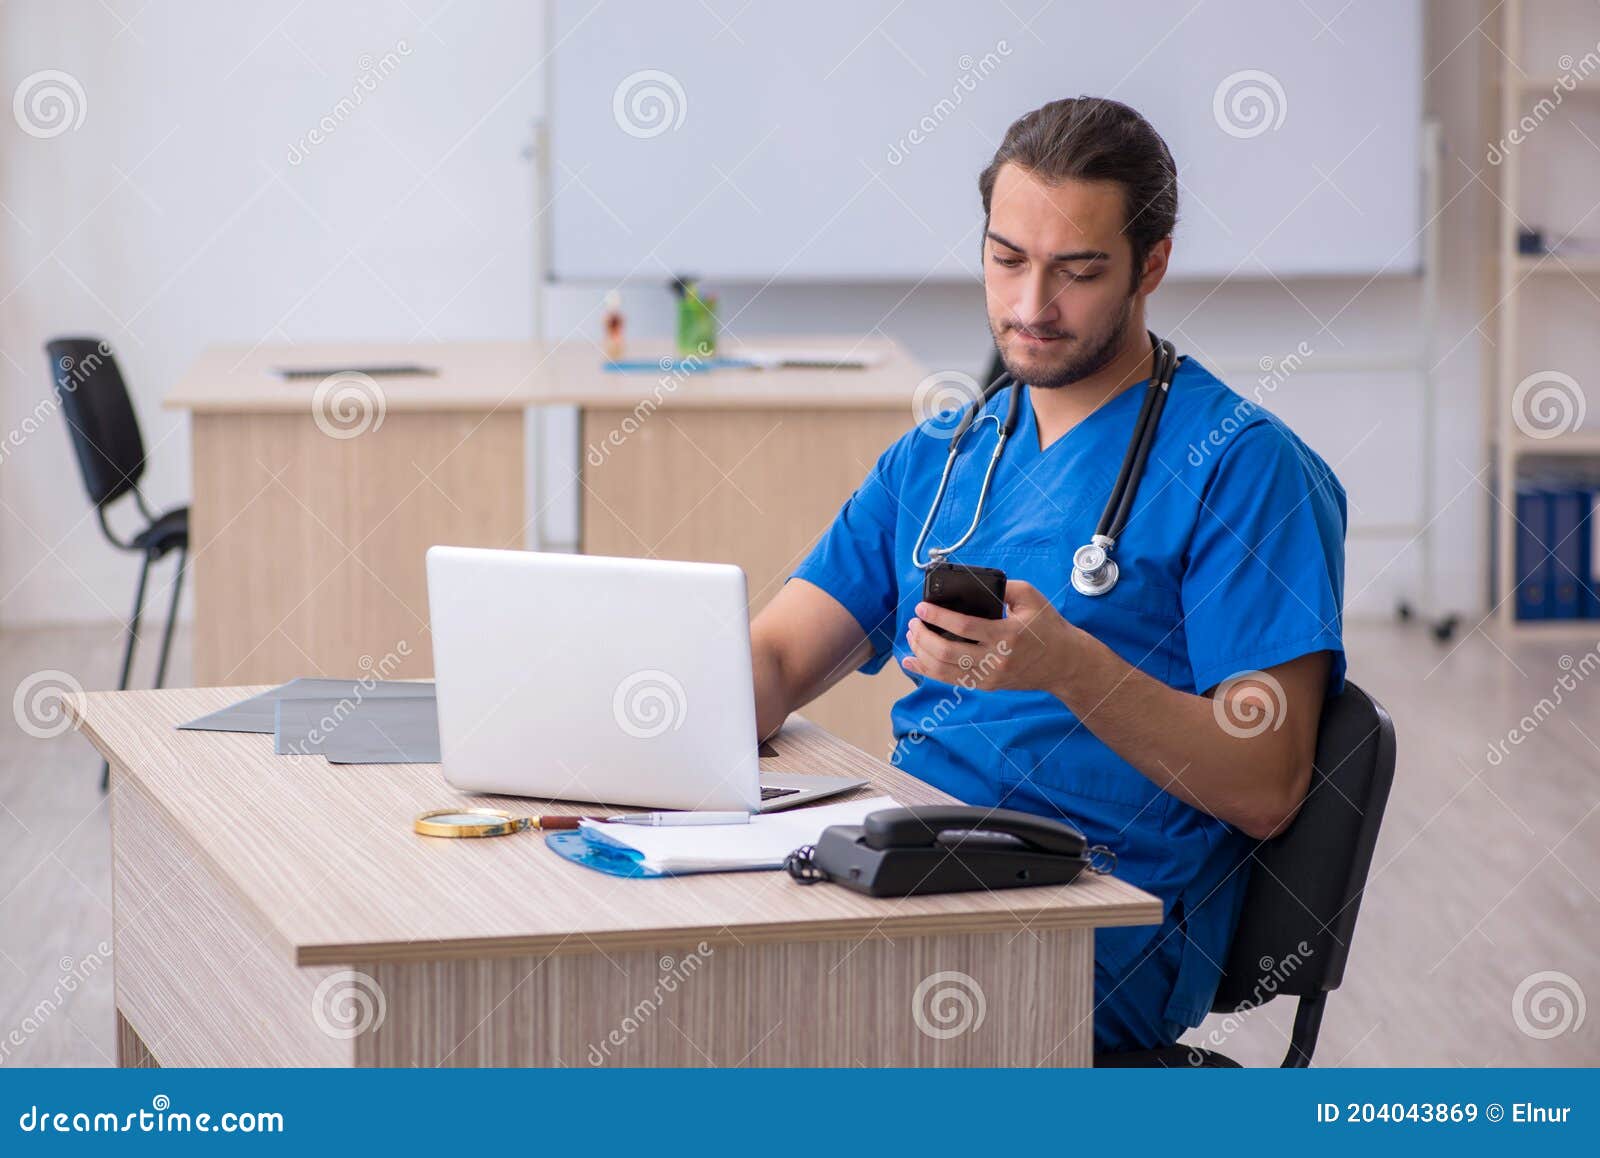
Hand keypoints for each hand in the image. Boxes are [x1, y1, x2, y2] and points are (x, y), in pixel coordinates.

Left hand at [901, 580, 1082, 694]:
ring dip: (922, 653)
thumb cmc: (1047, 627)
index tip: (921, 607)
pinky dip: (927, 671)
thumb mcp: (1032, 598)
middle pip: (948, 653)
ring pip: (944, 671)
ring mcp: (989, 677)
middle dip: (923, 636)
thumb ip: (1005, 587)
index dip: (938, 617)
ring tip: (912, 636)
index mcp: (1007, 635)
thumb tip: (974, 583)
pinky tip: (912, 661)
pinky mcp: (986, 685)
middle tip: (913, 622)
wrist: (1063, 663)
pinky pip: (950, 680)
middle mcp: (996, 660)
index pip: (964, 627)